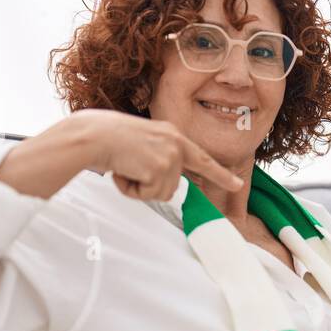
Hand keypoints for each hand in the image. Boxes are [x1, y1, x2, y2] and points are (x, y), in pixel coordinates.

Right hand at [75, 108, 245, 200]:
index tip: (237, 184)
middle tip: (129, 166)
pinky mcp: (160, 168)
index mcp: (172, 135)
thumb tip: (162, 181)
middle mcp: (176, 144)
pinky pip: (147, 195)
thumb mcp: (141, 142)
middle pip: (172, 187)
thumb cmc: (107, 138)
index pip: (201, 158)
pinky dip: (130, 189)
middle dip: (148, 185)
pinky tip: (122, 170)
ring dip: (137, 187)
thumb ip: (157, 157)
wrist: (93, 135)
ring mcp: (170, 156)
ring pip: (159, 193)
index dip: (220, 174)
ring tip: (124, 166)